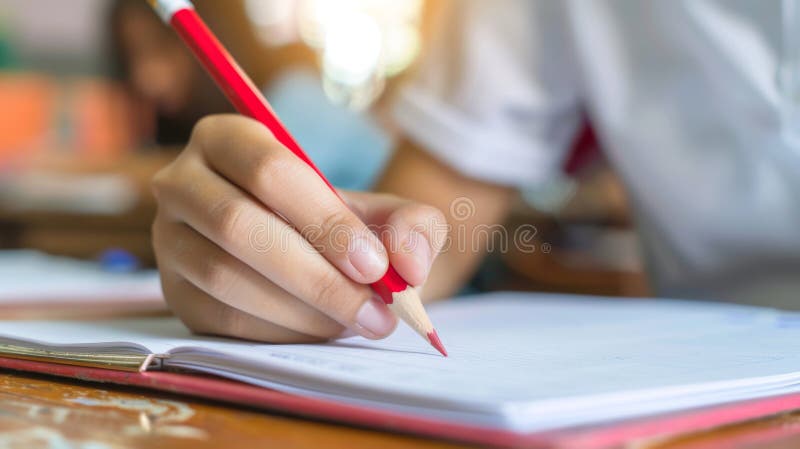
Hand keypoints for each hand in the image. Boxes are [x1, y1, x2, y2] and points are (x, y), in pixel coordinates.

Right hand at [152, 115, 445, 342]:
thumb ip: (413, 225)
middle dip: (315, 275)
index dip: (324, 220)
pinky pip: (220, 317)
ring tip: (358, 323)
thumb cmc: (341, 225)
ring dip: (300, 309)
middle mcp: (183, 182)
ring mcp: (169, 239)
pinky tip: (321, 330)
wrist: (307, 255)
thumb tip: (408, 262)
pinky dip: (278, 330)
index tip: (376, 265)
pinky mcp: (175, 291)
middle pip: (237, 225)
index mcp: (229, 137)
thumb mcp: (385, 214)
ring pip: (224, 276)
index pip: (269, 169)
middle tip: (375, 310)